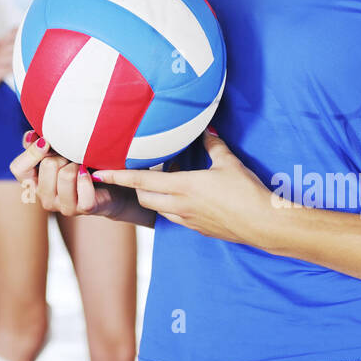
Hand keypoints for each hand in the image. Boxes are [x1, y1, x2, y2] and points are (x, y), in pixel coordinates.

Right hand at [10, 131, 135, 219]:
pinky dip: (87, 176)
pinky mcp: (84, 209)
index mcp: (34, 184)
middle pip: (47, 166)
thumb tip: (32, 135)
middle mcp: (45, 198)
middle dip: (62, 154)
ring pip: (65, 175)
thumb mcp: (57, 151)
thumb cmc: (79, 163)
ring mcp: (64, 207)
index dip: (31, 152)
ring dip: (77, 163)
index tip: (47, 141)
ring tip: (82, 164)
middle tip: (72, 156)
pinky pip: (82, 188)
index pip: (17, 168)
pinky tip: (90, 173)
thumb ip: (40, 144)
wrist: (110, 182)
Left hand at [89, 131, 274, 244]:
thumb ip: (213, 146)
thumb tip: (206, 131)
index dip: (117, 177)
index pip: (140, 181)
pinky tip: (183, 199)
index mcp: (182, 186)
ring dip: (153, 197)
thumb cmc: (246, 192)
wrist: (263, 224)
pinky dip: (170, 208)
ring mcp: (188, 221)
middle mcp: (179, 206)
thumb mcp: (229, 163)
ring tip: (159, 184)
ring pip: (158, 209)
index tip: (98, 174)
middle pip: (144, 198)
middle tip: (129, 175)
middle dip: (134, 188)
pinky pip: (175, 218)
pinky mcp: (198, 230)